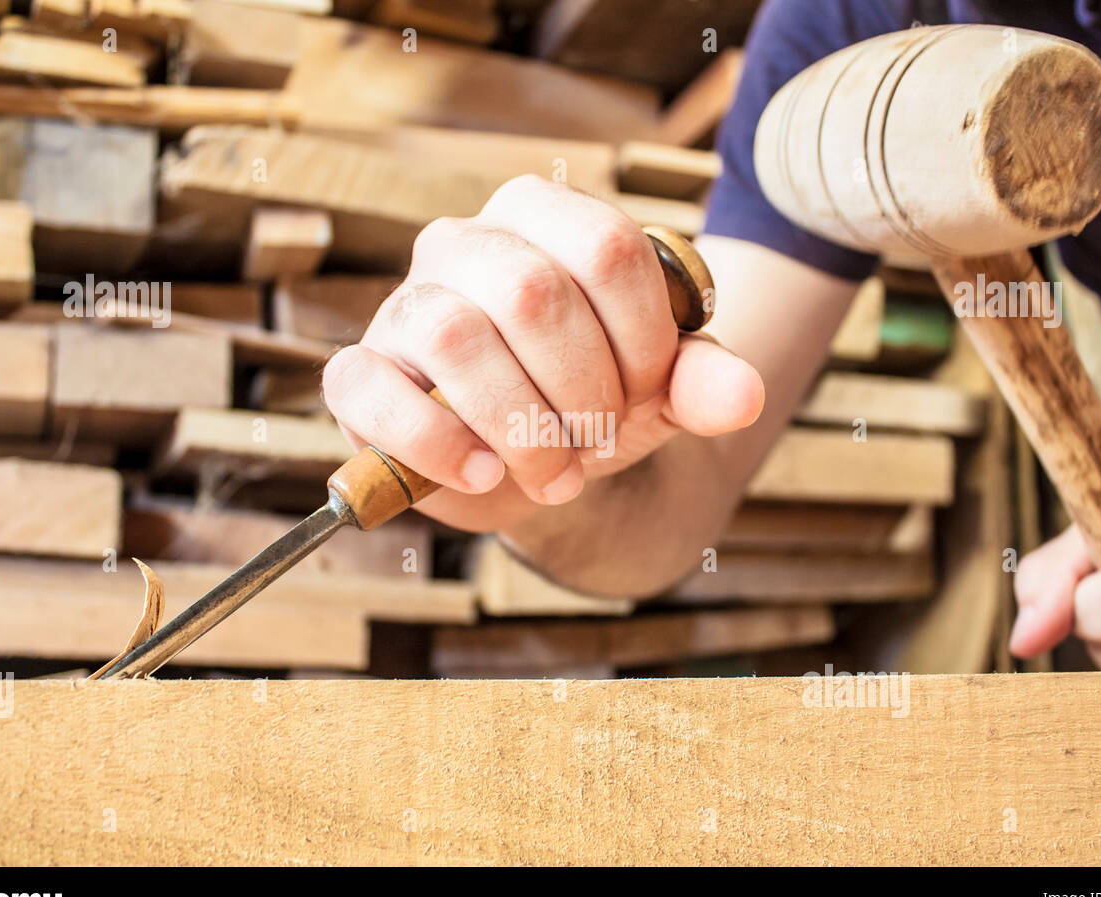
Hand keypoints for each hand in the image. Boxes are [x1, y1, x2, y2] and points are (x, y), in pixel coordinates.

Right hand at [321, 175, 763, 532]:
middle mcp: (465, 242)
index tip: (647, 394)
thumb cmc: (589, 401)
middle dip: (585, 392)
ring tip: (556, 475)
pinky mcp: (359, 371)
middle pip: (534, 293)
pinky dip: (436, 444)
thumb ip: (699, 380)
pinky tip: (483, 472)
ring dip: (522, 427)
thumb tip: (741, 397)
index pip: (607, 249)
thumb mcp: (656, 390)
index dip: (644, 339)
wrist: (526, 464)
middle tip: (600, 443)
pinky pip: (371, 389)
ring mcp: (404, 304)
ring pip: (456, 337)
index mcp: (544, 217)